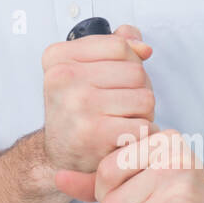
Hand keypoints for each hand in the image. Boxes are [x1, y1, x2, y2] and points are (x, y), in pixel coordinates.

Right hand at [42, 24, 154, 173]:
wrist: (59, 157)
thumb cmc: (76, 112)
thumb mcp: (84, 71)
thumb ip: (114, 48)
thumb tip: (143, 47)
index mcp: (58, 57)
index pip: (119, 45)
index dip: (129, 63)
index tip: (114, 82)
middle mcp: (63, 77)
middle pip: (136, 71)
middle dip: (138, 91)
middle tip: (120, 108)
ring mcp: (78, 104)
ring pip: (145, 97)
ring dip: (143, 114)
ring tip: (123, 122)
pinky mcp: (94, 132)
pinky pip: (143, 125)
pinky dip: (142, 135)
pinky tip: (125, 139)